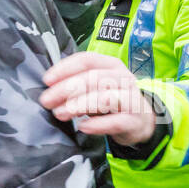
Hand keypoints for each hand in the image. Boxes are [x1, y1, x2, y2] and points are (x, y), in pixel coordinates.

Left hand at [39, 52, 155, 145]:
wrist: (142, 121)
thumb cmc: (113, 100)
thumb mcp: (97, 87)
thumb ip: (77, 84)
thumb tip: (49, 89)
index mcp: (111, 65)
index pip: (87, 60)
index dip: (65, 68)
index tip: (47, 80)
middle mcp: (123, 78)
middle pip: (93, 78)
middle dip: (66, 89)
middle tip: (48, 101)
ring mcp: (131, 99)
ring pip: (105, 98)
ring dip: (79, 105)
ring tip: (61, 113)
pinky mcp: (134, 120)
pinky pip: (115, 122)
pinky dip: (97, 125)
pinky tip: (83, 127)